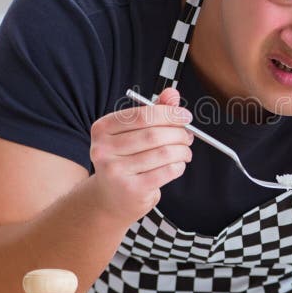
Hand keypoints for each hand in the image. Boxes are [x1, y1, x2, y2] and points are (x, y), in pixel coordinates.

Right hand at [88, 87, 192, 223]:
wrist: (111, 198)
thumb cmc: (125, 160)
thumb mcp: (134, 133)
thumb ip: (153, 112)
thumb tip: (172, 94)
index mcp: (102, 129)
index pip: (142, 115)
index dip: (169, 114)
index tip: (186, 116)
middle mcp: (103, 149)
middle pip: (153, 134)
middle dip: (178, 133)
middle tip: (188, 136)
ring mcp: (115, 171)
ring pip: (163, 153)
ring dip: (182, 150)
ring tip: (185, 151)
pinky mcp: (131, 189)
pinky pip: (166, 171)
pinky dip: (179, 165)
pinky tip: (178, 164)